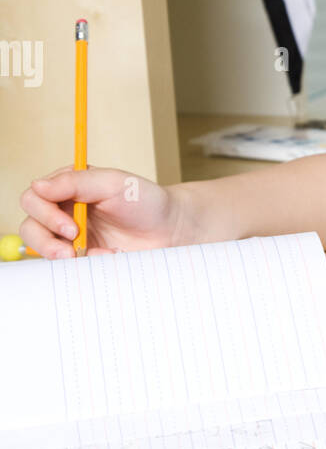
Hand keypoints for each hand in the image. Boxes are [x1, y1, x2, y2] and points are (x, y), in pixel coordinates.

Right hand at [19, 165, 187, 257]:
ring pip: (44, 250)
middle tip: (70, 249)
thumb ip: (76, 182)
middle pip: (31, 227)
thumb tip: (38, 186)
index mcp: (67, 187)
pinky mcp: (83, 257)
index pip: (34, 198)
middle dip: (46, 241)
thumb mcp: (113, 183)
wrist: (171, 230)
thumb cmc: (145, 201)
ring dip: (60, 256)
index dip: (45, 214)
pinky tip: (109, 257)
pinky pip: (69, 267)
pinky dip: (86, 265)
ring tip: (85, 256)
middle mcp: (64, 211)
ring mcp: (71, 237)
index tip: (70, 227)